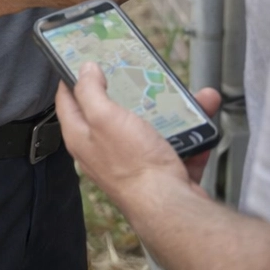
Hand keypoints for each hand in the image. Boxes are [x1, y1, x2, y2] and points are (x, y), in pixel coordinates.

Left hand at [56, 62, 222, 209]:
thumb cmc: (135, 166)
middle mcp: (104, 151)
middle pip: (114, 113)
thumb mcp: (105, 117)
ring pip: (152, 128)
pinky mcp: (162, 174)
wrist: (172, 209)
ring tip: (185, 99)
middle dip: (132, 92)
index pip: (68, 101)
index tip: (82, 60)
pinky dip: (191, 137)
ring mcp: (134, 163)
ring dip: (171, 113)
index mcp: (83, 137)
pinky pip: (177, 147)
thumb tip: (84, 70)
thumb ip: (91, 91)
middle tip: (140, 74)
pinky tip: (200, 126)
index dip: (72, 78)